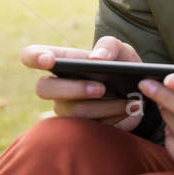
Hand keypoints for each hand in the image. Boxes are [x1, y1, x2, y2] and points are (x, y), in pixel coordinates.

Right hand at [21, 37, 145, 131]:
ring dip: (103, 106)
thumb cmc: (123, 68)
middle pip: (43, 89)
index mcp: (61, 62)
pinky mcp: (79, 128)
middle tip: (101, 88)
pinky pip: (89, 127)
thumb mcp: (122, 51)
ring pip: (72, 110)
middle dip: (73, 88)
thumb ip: (110, 46)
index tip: (48, 60)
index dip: (33, 57)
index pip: (32, 56)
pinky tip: (128, 110)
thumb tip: (97, 58)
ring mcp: (66, 108)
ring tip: (127, 101)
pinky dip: (112, 117)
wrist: (141, 96)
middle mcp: (57, 86)